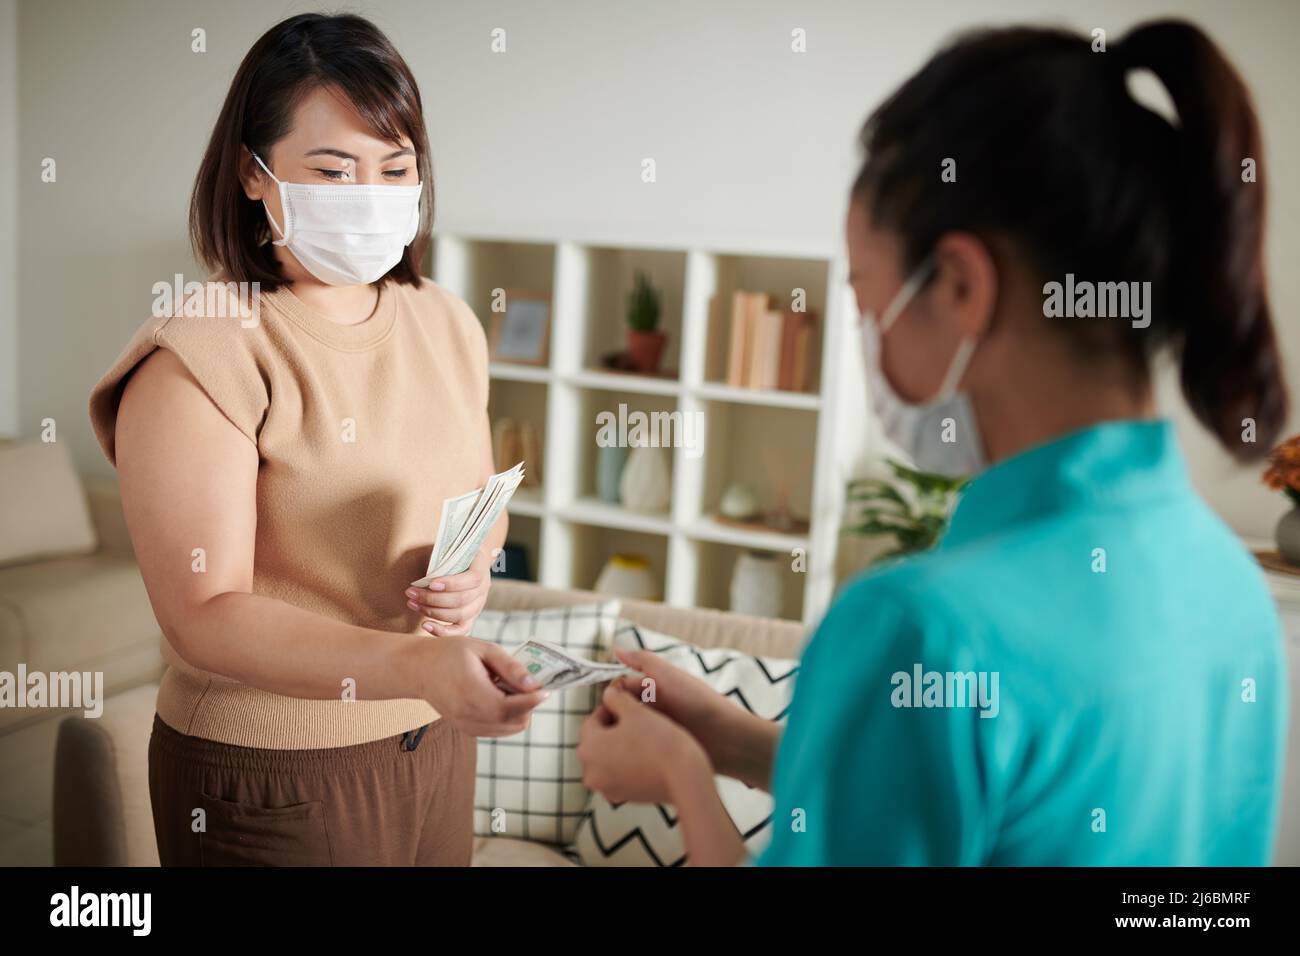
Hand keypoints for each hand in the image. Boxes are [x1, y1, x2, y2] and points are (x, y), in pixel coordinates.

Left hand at [405, 546, 496, 636]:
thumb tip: (423, 579)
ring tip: (412, 603)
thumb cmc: (451, 555)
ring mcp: (478, 605)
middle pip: (462, 600)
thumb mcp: (448, 550)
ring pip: (459, 615)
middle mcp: (483, 588)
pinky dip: (442, 631)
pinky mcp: (470, 618)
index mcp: (481, 567)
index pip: (473, 579)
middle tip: (411, 593)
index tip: (431, 584)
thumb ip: (440, 560)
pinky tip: (425, 625)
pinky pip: (459, 630)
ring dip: (432, 611)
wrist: (464, 562)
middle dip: (432, 598)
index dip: (452, 583)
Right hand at [421, 635, 547, 736]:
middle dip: (529, 705)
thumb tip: (535, 684)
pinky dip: (508, 717)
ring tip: (511, 689)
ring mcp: (466, 725)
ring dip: (520, 711)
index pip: (508, 707)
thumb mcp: (483, 649)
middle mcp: (466, 714)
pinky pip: (498, 729)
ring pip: (509, 728)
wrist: (419, 669)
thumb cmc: (451, 653)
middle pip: (514, 721)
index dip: (532, 701)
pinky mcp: (467, 729)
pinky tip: (501, 697)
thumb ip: (510, 667)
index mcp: (469, 691)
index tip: (546, 688)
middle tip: (529, 684)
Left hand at [577, 683, 709, 804]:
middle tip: (635, 719)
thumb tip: (608, 694)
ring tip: (642, 736)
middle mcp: (591, 771)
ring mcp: (606, 787)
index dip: (610, 707)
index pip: (593, 720)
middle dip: (613, 728)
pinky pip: (618, 773)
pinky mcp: (622, 796)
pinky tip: (646, 754)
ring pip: (608, 757)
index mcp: (588, 747)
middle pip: (598, 740)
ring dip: (620, 745)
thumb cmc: (658, 741)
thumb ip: (616, 698)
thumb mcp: (634, 711)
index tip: (626, 703)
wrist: (684, 776)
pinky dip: (627, 763)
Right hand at [610, 648, 780, 789]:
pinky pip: (638, 748)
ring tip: (620, 741)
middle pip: (621, 708)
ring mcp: (656, 729)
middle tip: (613, 727)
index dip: (612, 695)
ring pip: (627, 728)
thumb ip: (643, 660)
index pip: (620, 688)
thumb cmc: (698, 702)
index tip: (611, 706)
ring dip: (622, 733)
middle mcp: (653, 706)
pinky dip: (631, 749)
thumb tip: (615, 649)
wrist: (725, 737)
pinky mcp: (659, 750)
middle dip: (614, 715)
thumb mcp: (668, 675)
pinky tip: (628, 754)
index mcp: (654, 687)